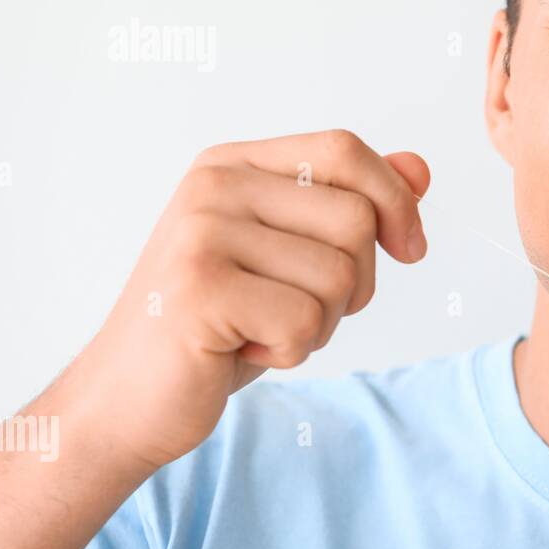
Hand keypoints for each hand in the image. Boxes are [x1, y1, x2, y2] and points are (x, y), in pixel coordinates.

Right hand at [66, 129, 430, 469]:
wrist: (128, 398)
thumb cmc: (221, 326)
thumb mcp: (294, 259)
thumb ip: (352, 206)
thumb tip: (420, 168)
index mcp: (234, 164)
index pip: (343, 149)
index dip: (395, 199)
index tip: (411, 250)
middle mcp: (214, 185)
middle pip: (356, 218)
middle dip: (355, 283)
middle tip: (297, 310)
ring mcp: (201, 232)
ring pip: (340, 275)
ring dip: (321, 323)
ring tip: (261, 328)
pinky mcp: (199, 288)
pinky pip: (306, 320)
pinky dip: (291, 350)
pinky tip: (241, 349)